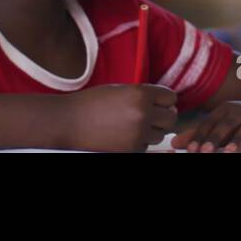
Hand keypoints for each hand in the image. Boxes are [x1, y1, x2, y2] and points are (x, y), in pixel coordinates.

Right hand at [63, 84, 177, 151]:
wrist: (68, 122)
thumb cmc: (92, 103)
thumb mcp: (120, 90)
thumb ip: (144, 95)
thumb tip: (167, 105)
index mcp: (141, 94)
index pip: (171, 97)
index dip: (164, 100)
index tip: (157, 103)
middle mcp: (143, 114)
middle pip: (171, 118)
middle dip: (162, 117)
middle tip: (149, 116)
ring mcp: (137, 134)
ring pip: (160, 135)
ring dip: (151, 131)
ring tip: (132, 126)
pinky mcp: (131, 150)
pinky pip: (146, 147)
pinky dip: (139, 143)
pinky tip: (124, 136)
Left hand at [171, 100, 240, 152]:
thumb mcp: (223, 123)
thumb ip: (200, 134)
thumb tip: (174, 144)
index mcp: (226, 110)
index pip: (210, 123)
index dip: (200, 137)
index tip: (191, 150)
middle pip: (227, 124)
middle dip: (216, 138)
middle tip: (206, 151)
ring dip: (240, 139)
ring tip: (231, 151)